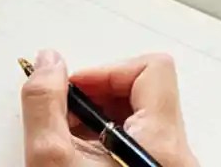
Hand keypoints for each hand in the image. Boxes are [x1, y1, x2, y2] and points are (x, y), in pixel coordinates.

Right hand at [20, 50, 198, 166]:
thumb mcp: (50, 157)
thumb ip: (44, 102)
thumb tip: (47, 63)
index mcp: (160, 143)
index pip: (152, 68)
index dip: (106, 70)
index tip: (75, 86)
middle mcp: (176, 153)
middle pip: (143, 88)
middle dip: (97, 93)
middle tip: (67, 114)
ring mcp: (170, 163)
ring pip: (140, 113)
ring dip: (100, 115)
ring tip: (72, 138)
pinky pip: (141, 136)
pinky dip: (108, 136)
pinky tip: (84, 155)